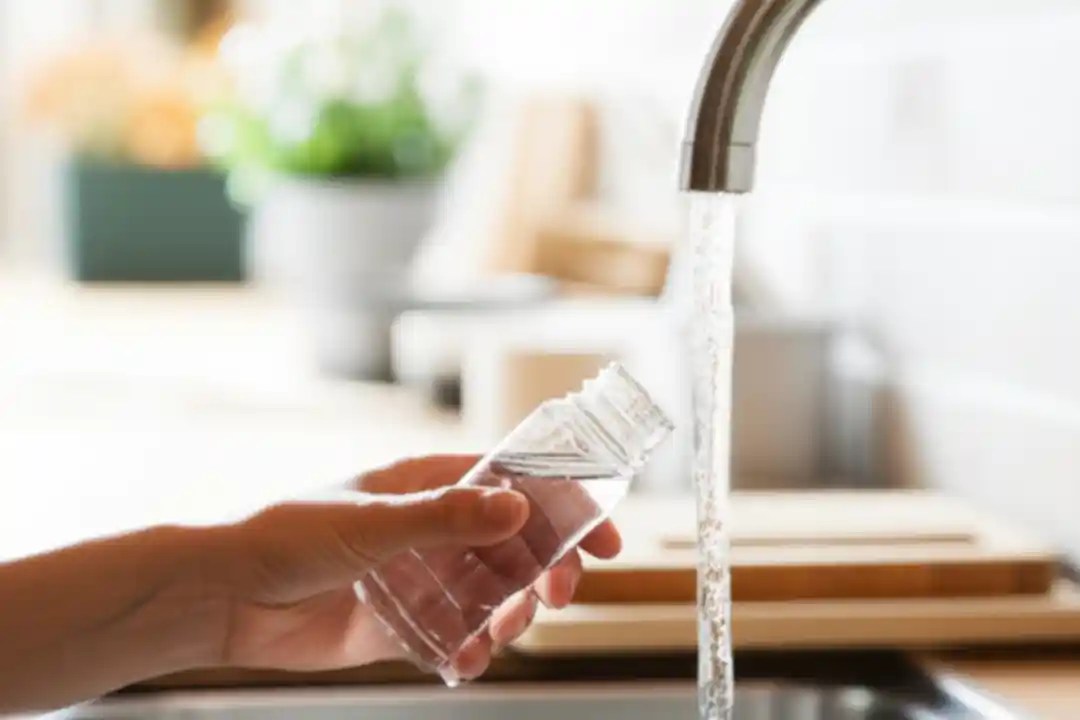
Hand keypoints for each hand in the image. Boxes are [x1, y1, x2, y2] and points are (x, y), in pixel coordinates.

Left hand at [212, 455, 622, 678]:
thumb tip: (520, 508)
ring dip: (512, 614)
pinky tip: (465, 663)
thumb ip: (448, 517)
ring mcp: (422, 576)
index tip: (603, 536)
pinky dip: (470, 651)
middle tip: (557, 597)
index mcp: (430, 484)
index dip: (565, 505)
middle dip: (547, 571)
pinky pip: (455, 636)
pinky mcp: (403, 622)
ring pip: (494, 594)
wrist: (223, 598)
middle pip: (517, 544)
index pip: (516, 484)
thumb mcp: (372, 522)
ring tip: (501, 633)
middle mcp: (433, 528)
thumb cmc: (285, 537)